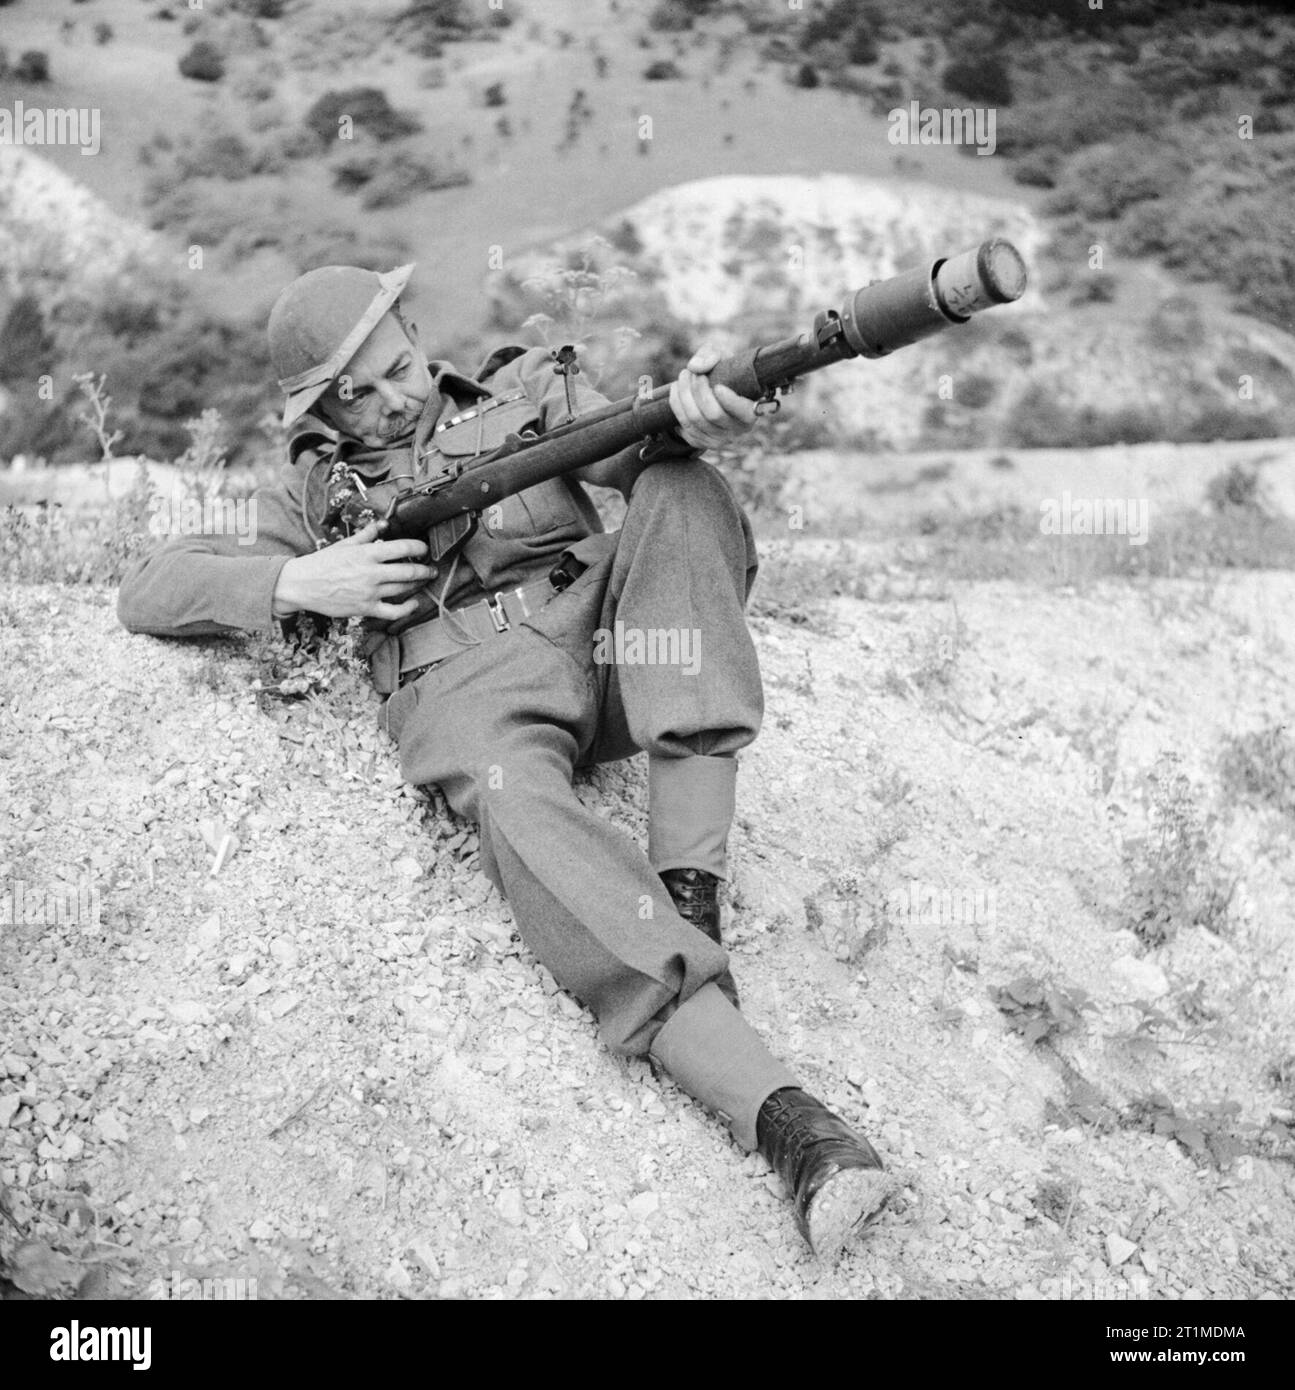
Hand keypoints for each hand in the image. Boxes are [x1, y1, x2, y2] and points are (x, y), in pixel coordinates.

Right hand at [272, 521, 435, 620]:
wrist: (302, 585)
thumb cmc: (323, 563)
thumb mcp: (344, 544)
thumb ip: (366, 534)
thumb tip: (383, 524)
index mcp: (366, 554)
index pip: (402, 549)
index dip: (418, 548)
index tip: (424, 549)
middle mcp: (371, 573)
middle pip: (409, 571)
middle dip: (425, 570)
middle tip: (432, 568)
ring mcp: (369, 592)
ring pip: (403, 589)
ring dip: (417, 585)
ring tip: (423, 581)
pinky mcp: (366, 608)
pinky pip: (393, 611)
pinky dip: (408, 608)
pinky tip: (414, 602)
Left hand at [669, 344, 757, 450]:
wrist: (717, 390)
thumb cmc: (724, 371)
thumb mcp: (722, 355)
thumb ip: (711, 354)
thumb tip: (695, 367)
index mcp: (750, 411)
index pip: (742, 411)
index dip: (729, 401)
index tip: (717, 386)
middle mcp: (737, 430)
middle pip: (712, 414)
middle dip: (697, 390)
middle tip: (689, 372)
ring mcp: (719, 439)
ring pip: (694, 421)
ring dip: (682, 396)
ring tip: (682, 377)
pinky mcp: (702, 442)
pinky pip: (684, 427)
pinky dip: (677, 408)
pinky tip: (677, 394)